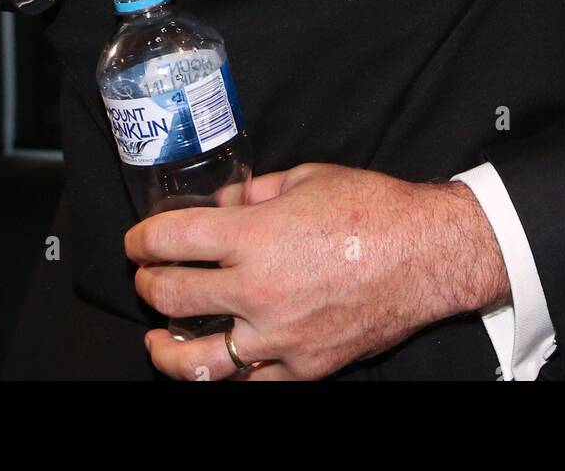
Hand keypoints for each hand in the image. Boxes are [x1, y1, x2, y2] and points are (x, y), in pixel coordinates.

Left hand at [127, 163, 509, 381]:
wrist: (427, 253)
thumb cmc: (372, 207)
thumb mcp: (305, 179)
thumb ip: (255, 195)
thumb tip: (221, 207)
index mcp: (255, 238)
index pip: (173, 241)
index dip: (142, 240)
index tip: (137, 241)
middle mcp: (259, 292)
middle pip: (173, 297)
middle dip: (148, 285)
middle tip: (146, 277)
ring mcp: (280, 337)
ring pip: (199, 361)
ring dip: (167, 350)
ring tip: (157, 340)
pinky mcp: (305, 367)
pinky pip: (251, 385)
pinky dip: (227, 376)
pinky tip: (215, 365)